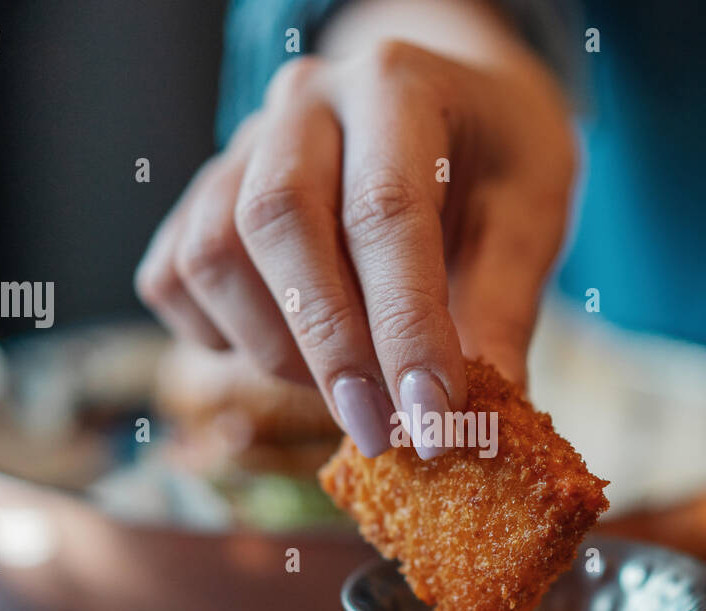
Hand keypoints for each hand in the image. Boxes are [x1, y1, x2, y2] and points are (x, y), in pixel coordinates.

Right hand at [135, 36, 574, 458]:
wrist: (450, 104)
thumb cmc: (494, 161)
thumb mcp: (530, 216)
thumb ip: (503, 307)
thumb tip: (484, 417)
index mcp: (396, 86)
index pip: (384, 209)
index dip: (404, 325)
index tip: (429, 417)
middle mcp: (304, 102)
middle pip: (276, 219)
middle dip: (328, 345)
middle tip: (378, 429)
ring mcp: (241, 146)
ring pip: (212, 253)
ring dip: (276, 348)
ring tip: (348, 386)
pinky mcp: (202, 196)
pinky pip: (175, 278)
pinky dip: (223, 338)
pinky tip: (293, 350)